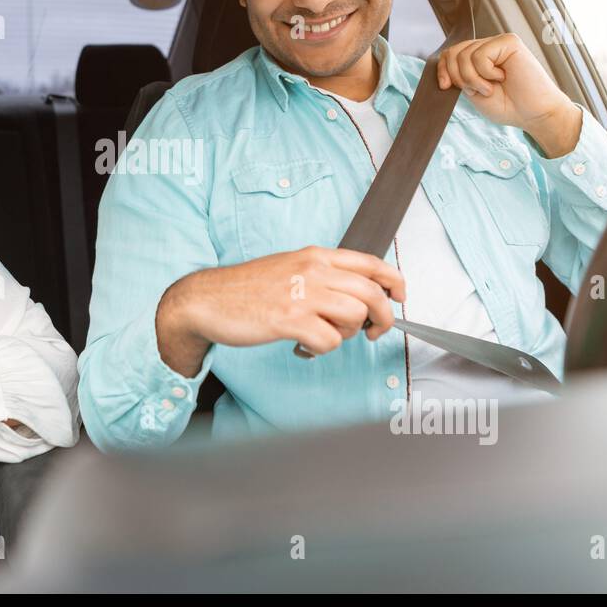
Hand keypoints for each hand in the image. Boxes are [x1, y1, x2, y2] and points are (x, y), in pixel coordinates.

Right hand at [157, 246, 405, 375]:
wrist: (207, 299)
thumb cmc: (245, 288)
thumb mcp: (289, 267)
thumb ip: (322, 276)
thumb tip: (355, 297)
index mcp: (316, 256)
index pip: (372, 263)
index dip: (395, 282)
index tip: (400, 298)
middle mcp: (313, 270)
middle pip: (372, 294)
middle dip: (382, 319)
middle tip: (371, 332)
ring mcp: (302, 294)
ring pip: (354, 318)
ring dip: (345, 336)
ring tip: (322, 336)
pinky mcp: (289, 320)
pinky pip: (329, 341)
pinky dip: (320, 350)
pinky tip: (302, 347)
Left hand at [436, 33, 576, 135]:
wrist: (533, 114)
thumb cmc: (508, 106)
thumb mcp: (473, 92)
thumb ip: (459, 76)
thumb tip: (441, 62)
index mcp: (478, 58)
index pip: (449, 54)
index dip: (442, 69)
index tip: (445, 86)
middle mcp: (488, 47)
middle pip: (453, 53)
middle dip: (459, 77)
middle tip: (478, 90)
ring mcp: (498, 42)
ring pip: (464, 55)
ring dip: (474, 79)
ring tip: (491, 88)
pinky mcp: (509, 42)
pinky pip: (480, 55)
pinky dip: (485, 73)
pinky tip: (501, 78)